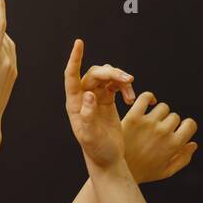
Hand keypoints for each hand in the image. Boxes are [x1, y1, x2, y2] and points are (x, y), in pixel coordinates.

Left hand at [63, 39, 134, 170]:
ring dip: (120, 80)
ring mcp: (95, 98)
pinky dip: (125, 87)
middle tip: (128, 79)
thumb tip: (89, 94)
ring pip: (107, 77)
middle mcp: (83, 98)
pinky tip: (131, 98)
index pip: (71, 76)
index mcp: (74, 104)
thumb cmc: (96, 151)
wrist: (108, 159)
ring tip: (131, 94)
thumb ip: (87, 116)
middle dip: (111, 72)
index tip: (79, 43)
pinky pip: (116, 85)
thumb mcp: (89, 137)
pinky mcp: (107, 100)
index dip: (75, 59)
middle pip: (95, 73)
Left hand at [122, 92, 197, 181]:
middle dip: (169, 122)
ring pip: (162, 107)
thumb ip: (183, 159)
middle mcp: (163, 132)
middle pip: (174, 116)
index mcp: (173, 144)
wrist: (116, 169)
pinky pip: (146, 97)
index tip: (179, 129)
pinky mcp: (133, 117)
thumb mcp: (166, 171)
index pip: (190, 124)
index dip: (186, 126)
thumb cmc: (142, 172)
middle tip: (158, 130)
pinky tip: (147, 104)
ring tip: (150, 121)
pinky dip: (149, 97)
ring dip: (159, 112)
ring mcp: (148, 123)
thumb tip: (194, 144)